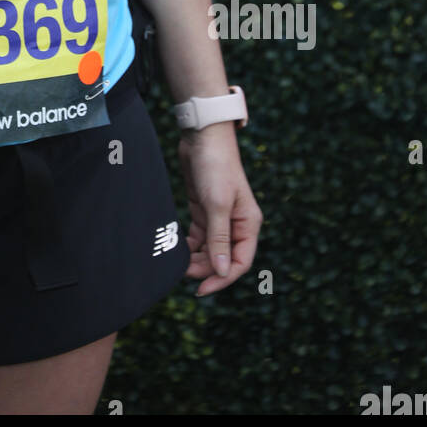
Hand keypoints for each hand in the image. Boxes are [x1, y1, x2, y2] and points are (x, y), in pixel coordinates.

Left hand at [177, 125, 261, 295]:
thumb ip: (220, 239)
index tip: (201, 289)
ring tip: (177, 263)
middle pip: (223, 258)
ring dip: (196, 259)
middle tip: (182, 273)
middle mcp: (236, 224)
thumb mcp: (218, 205)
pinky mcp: (203, 210)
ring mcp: (219, 217)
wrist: (202, 137)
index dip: (222, 279)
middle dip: (204, 269)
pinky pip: (198, 237)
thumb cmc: (216, 167)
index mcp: (248, 224)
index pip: (240, 262)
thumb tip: (222, 271)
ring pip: (209, 249)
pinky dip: (189, 246)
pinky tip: (177, 249)